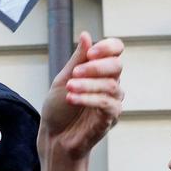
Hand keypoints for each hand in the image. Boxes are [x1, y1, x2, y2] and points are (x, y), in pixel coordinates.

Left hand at [38, 32, 123, 160]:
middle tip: (75, 73)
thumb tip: (86, 34)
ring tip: (69, 88)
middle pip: (117, 66)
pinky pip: (107, 104)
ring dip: (87, 85)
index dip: (107, 47)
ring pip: (111, 86)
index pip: (116, 51)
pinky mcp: (110, 118)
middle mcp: (110, 83)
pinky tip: (72, 98)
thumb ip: (77, 59)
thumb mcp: (64, 78)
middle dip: (96, 67)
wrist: (54, 136)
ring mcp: (112, 101)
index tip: (90, 52)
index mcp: (100, 70)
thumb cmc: (59, 107)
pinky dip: (88, 99)